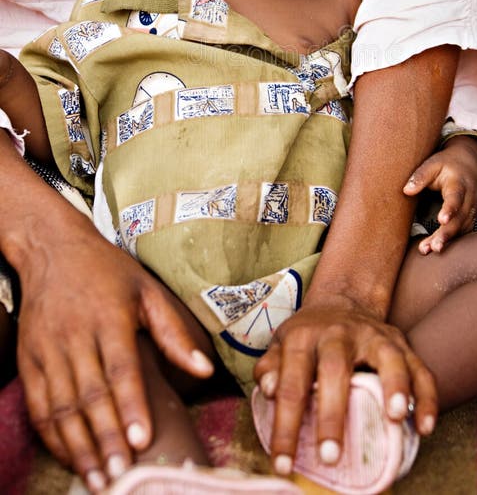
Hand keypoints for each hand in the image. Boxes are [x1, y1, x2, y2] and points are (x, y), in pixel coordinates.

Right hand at [15, 208, 212, 490]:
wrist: (52, 248)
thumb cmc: (108, 270)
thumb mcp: (147, 290)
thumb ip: (174, 332)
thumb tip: (205, 369)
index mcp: (110, 316)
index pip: (121, 368)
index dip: (131, 406)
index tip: (141, 440)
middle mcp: (76, 334)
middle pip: (90, 395)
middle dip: (106, 438)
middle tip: (121, 474)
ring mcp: (48, 348)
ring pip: (62, 406)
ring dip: (79, 446)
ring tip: (97, 477)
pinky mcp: (29, 358)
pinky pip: (38, 405)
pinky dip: (53, 435)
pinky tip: (71, 455)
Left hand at [253, 297, 436, 474]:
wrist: (342, 299)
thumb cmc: (308, 336)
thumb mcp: (281, 344)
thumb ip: (270, 367)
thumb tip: (268, 390)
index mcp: (304, 337)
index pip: (292, 382)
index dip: (285, 424)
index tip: (282, 462)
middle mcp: (339, 333)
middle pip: (335, 368)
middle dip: (332, 414)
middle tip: (330, 456)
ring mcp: (374, 336)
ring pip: (387, 357)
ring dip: (394, 386)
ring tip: (394, 420)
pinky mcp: (400, 343)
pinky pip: (419, 368)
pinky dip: (426, 396)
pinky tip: (425, 426)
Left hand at [403, 136, 476, 253]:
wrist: (469, 163)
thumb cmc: (447, 164)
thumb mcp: (432, 164)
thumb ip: (420, 177)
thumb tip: (406, 191)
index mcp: (459, 183)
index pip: (456, 198)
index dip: (450, 209)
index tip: (441, 220)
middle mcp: (469, 198)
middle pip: (460, 218)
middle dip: (447, 233)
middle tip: (434, 246)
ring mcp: (472, 208)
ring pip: (462, 228)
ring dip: (447, 240)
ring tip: (430, 249)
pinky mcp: (470, 216)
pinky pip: (463, 230)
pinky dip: (452, 240)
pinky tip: (436, 246)